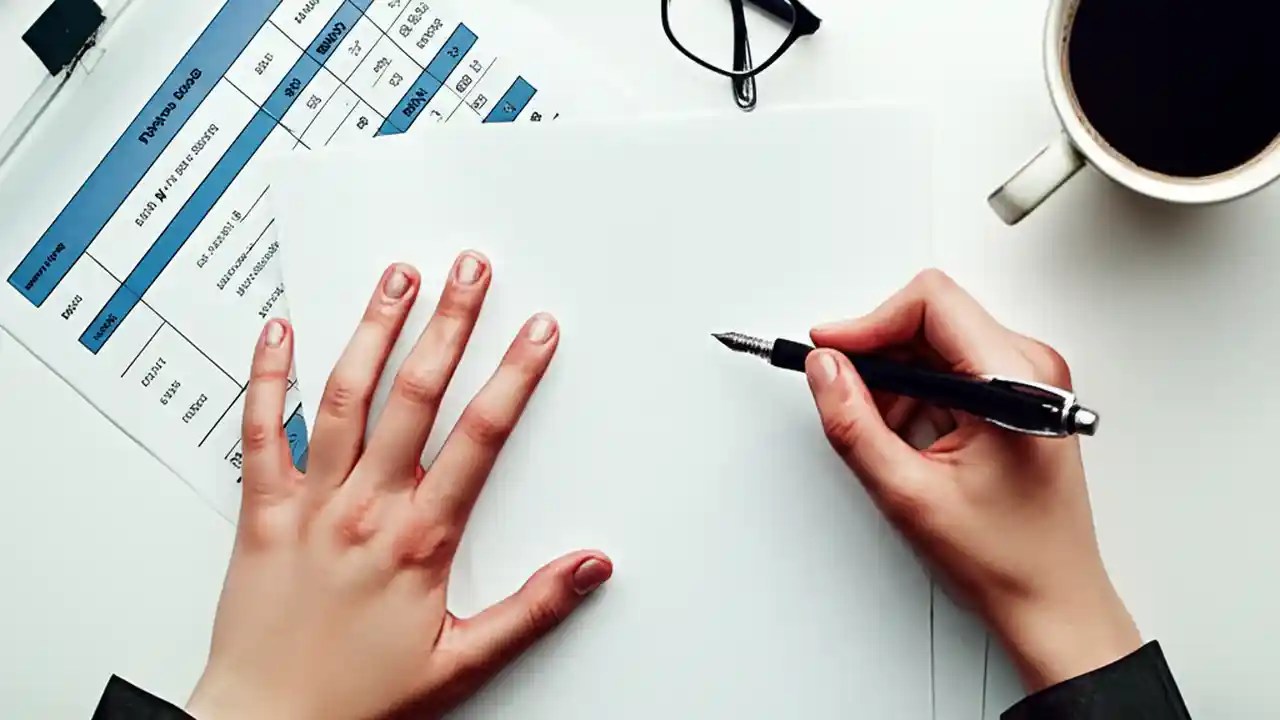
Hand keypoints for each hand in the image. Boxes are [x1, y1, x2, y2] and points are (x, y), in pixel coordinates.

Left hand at [187, 253, 612, 719]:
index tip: (536, 332)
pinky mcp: (261, 510)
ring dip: (372, 330)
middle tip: (469, 270)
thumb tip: (589, 568)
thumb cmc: (359, 697)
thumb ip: (532, 609)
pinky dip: (265, 376)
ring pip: (343, 397)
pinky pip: (259, 431)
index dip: (514, 376)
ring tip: (396, 279)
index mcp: (420, 539)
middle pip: (415, 395)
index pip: (480, 437)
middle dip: (449, 324)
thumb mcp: (463, 661)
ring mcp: (310, 502)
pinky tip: (278, 331)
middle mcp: (365, 507)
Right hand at [804, 269, 1138, 691]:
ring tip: (886, 439)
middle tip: (844, 397)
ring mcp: (1026, 380)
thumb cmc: (1005, 557)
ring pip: (935, 344)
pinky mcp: (1016, 396)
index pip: (931, 303)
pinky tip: (909, 441)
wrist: (1051, 600)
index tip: (829, 351)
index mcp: (1015, 379)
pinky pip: (950, 370)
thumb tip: (825, 369)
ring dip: (895, 381)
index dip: (869, 322)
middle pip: (931, 318)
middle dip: (878, 356)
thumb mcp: (908, 492)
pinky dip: (915, 396)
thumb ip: (855, 424)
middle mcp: (1030, 368)